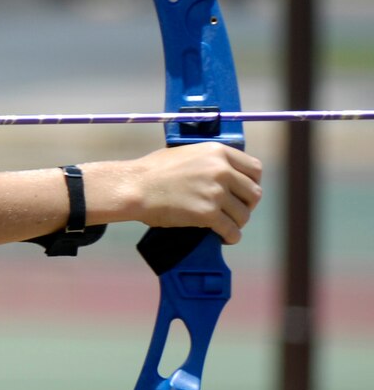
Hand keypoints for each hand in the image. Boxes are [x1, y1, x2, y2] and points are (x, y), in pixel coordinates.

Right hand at [93, 143, 263, 243]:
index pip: (255, 168)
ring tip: (226, 225)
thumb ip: (210, 161)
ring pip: (244, 215)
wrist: (134, 187)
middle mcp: (222, 170)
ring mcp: (216, 193)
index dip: (252, 182)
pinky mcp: (208, 214)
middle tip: (234, 210)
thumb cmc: (153, 170)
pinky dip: (231, 237)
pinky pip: (232, 230)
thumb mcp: (186, 153)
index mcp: (218, 152)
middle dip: (246, 204)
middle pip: (254, 193)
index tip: (244, 191)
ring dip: (237, 222)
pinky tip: (223, 237)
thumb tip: (225, 173)